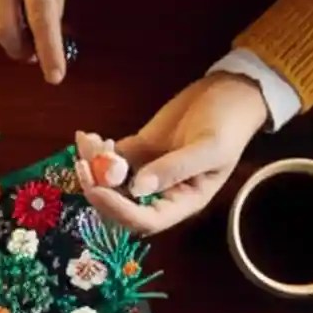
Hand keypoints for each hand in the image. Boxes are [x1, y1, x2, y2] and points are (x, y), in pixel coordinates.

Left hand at [81, 72, 267, 234]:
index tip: (97, 190)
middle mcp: (161, 193)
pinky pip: (109, 159)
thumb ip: (175, 168)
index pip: (146, 219)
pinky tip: (87, 136)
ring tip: (88, 141)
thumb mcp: (210, 147)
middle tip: (82, 164)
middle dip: (98, 188)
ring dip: (92, 166)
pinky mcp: (137, 150)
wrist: (230, 93)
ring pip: (110, 181)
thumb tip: (137, 188)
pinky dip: (95, 151)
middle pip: (120, 205)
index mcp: (184, 201)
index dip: (118, 211)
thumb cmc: (229, 123)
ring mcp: (146, 171)